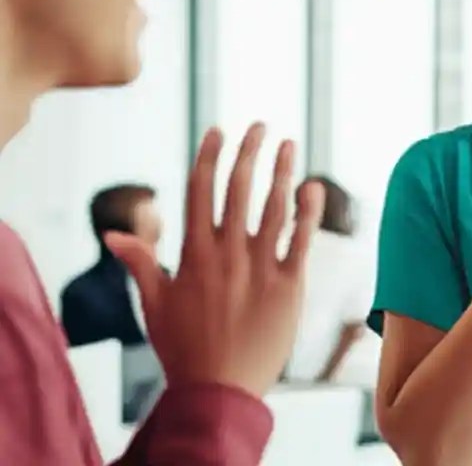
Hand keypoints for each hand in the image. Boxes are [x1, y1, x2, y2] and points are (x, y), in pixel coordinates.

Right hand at [105, 124, 323, 397]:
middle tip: (258, 124)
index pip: (200, 193)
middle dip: (247, 153)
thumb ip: (141, 263)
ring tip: (287, 143)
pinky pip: (302, 240)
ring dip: (281, 172)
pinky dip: (309, 211)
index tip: (218, 130)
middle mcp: (227, 255)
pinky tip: (313, 186)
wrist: (219, 391)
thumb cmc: (184, 348)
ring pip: (273, 208)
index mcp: (194, 255)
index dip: (210, 157)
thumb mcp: (155, 304)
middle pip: (238, 191)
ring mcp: (260, 268)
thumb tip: (113, 234)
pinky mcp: (289, 286)